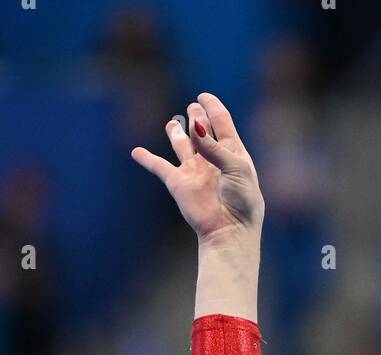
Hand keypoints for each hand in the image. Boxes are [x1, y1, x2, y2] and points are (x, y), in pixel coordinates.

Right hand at [131, 92, 263, 241]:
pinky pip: (159, 166)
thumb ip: (214, 146)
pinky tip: (136, 152)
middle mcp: (212, 160)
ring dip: (177, 132)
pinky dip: (147, 159)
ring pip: (182, 144)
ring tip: (174, 124)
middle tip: (193, 107)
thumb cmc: (242, 202)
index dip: (213, 107)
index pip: (221, 123)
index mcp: (233, 153)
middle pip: (201, 130)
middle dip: (197, 116)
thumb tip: (194, 124)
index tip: (203, 95)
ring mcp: (194, 171)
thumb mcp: (236, 169)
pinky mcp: (178, 183)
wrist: (230, 231)